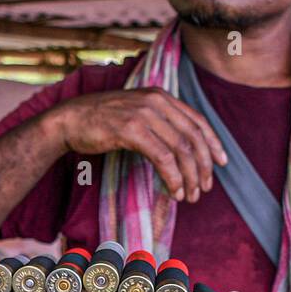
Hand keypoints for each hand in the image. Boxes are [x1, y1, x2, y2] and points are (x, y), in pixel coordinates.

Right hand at [49, 87, 227, 202]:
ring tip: (190, 195)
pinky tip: (174, 190)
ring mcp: (144, 114)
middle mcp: (156, 101)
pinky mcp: (131, 130)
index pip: (197, 120)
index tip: (221, 164)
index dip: (213, 144)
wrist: (69, 120)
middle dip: (203, 166)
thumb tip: (179, 148)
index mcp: (160, 96)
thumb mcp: (134, 114)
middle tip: (204, 187)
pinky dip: (173, 176)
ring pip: (181, 148)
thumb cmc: (99, 122)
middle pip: (193, 136)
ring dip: (190, 176)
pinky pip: (162, 157)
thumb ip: (157, 122)